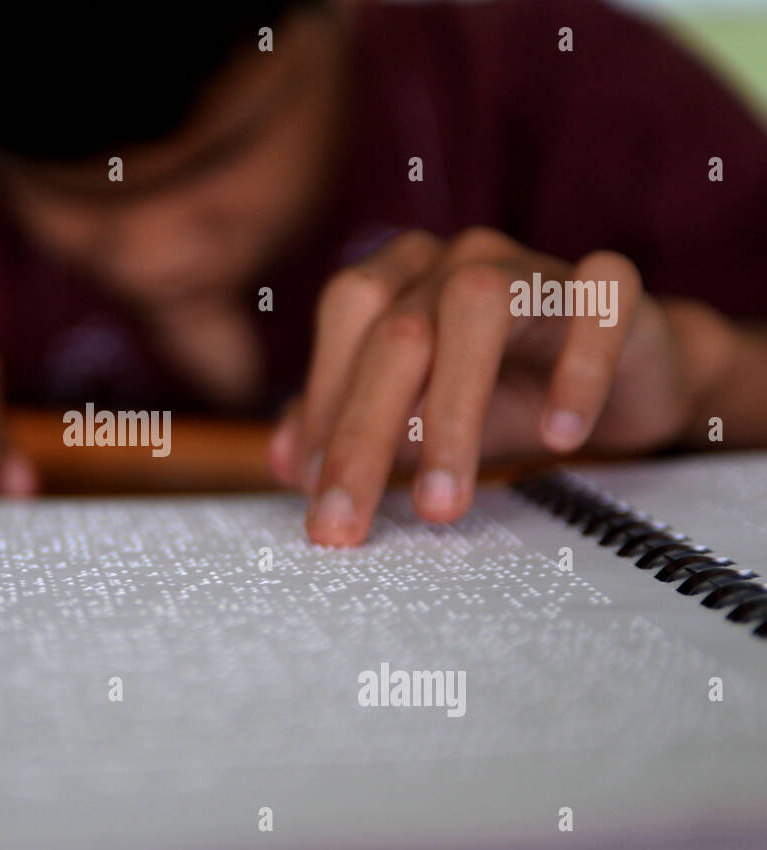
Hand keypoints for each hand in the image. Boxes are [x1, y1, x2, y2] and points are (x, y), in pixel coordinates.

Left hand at [269, 227, 715, 546]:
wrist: (624, 378)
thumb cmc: (506, 392)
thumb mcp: (417, 420)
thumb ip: (348, 428)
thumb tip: (288, 466)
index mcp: (400, 276)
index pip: (345, 324)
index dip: (322, 409)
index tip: (313, 501)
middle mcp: (457, 258)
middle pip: (397, 331)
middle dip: (364, 435)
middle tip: (347, 526)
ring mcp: (534, 264)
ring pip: (479, 309)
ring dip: (452, 410)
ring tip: (439, 506)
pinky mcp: (612, 289)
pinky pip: (596, 306)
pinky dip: (577, 371)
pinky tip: (560, 438)